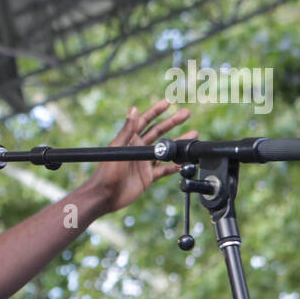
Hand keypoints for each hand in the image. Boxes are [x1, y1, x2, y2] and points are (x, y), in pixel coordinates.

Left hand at [86, 99, 196, 214]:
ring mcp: (144, 162)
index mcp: (130, 140)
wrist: (106, 196)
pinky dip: (174, 165)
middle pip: (159, 132)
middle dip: (172, 122)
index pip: (145, 121)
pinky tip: (184, 161)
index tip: (168, 102)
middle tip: (186, 113)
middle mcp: (138, 149)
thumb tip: (133, 109)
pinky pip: (164, 169)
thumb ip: (127, 130)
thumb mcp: (118, 148)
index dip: (156, 111)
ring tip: (193, 134)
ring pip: (165, 150)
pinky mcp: (148, 176)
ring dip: (178, 142)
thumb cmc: (107, 172)